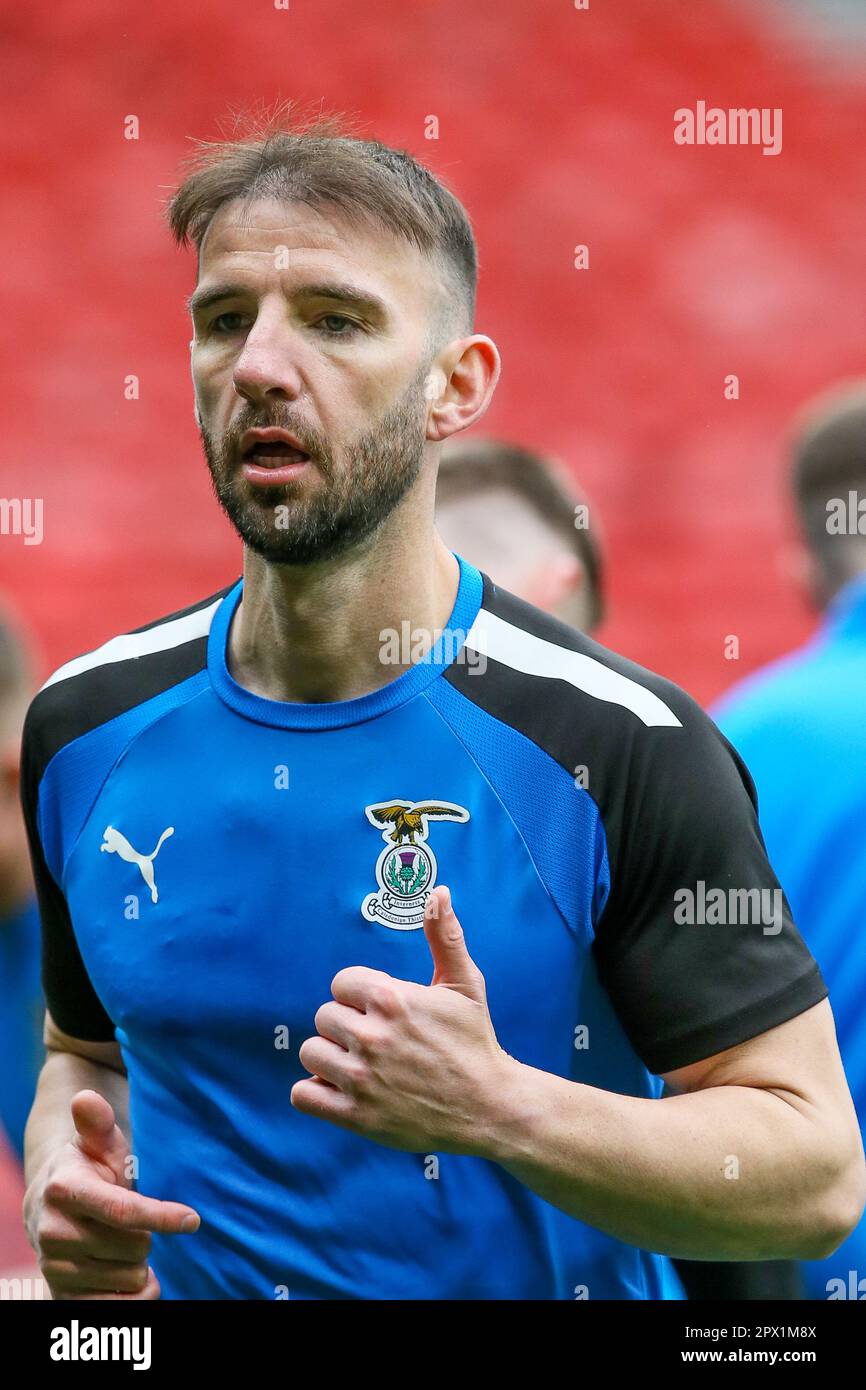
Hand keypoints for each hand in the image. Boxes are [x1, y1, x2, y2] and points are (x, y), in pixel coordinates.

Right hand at [24, 1090, 199, 1299]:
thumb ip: (97, 1122)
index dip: (162, 1217)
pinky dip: (134, 1295)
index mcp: (64, 1191)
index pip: (123, 1211)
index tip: (193, 1219)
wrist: (49, 1205)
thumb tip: (86, 1098)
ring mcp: (56, 1268)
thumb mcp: (97, 1142)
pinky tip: (133, 1276)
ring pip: (129, 1278)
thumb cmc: (88, 1167)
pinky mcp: (62, 1295)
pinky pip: (115, 1308)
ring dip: (140, 1264)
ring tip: (128, 1244)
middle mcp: (54, 1233)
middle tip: (136, 1221)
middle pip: (134, 1247)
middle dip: (147, 1235)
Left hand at [292, 886, 516, 1153]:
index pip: (341, 983)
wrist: (488, 1108)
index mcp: (391, 999)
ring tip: (360, 1064)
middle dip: (346, 1026)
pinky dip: (315, 1092)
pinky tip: (340, 1088)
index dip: (360, 996)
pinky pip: (303, 1094)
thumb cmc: (474, 1042)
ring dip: (330, 1058)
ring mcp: (361, 1078)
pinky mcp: (355, 1116)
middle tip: (376, 1040)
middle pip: (324, 1017)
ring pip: (310, 1053)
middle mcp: (371, 1037)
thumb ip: (445, 936)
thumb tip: (439, 892)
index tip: (381, 1011)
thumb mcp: (465, 985)